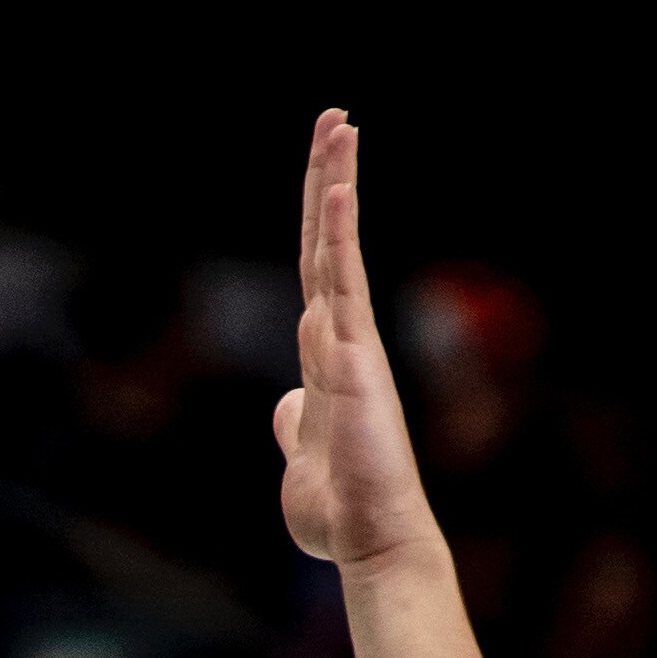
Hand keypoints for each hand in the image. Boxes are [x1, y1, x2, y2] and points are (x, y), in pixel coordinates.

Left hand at [275, 111, 439, 567]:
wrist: (368, 541)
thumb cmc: (340, 508)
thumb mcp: (302, 457)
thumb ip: (296, 423)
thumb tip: (288, 403)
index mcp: (325, 355)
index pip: (317, 270)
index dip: (318, 218)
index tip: (325, 163)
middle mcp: (342, 340)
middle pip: (330, 244)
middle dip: (331, 178)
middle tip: (337, 116)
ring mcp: (350, 349)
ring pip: (339, 254)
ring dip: (337, 190)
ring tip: (341, 131)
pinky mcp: (352, 367)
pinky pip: (342, 292)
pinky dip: (339, 246)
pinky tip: (338, 200)